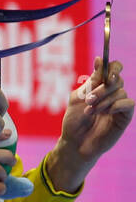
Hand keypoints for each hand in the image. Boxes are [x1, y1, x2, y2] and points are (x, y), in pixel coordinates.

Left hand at [47, 57, 133, 191]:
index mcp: (100, 86)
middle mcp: (112, 93)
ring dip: (104, 100)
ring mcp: (119, 104)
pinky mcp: (125, 116)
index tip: (103, 69)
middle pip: (117, 79)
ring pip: (120, 91)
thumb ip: (92, 80)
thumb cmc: (74, 121)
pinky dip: (116, 105)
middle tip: (89, 99)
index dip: (113, 66)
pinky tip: (106, 112)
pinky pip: (128, 103)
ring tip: (90, 111)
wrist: (75, 142)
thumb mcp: (79, 97)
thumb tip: (100, 59)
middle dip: (102, 88)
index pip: (114, 69)